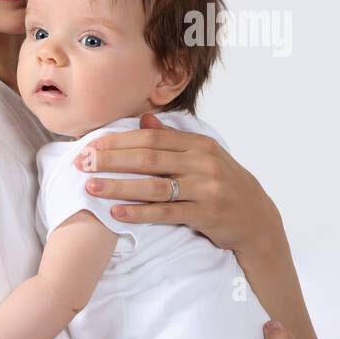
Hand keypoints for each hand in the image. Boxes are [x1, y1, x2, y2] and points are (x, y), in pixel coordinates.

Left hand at [75, 112, 278, 253]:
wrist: (257, 219)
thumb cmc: (223, 184)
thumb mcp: (203, 156)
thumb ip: (173, 139)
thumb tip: (143, 119)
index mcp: (199, 145)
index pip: (151, 138)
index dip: (118, 141)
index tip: (90, 144)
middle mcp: (203, 163)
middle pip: (148, 158)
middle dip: (111, 160)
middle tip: (82, 163)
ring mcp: (206, 188)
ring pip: (154, 186)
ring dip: (119, 186)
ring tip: (91, 187)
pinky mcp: (206, 214)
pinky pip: (166, 212)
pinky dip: (139, 213)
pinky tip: (116, 212)